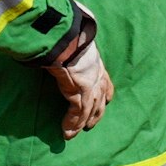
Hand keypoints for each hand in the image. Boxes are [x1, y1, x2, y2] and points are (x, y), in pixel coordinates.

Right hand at [45, 3, 113, 139]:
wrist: (66, 35)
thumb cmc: (67, 30)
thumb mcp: (73, 34)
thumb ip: (70, 39)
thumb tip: (58, 32)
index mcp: (95, 60)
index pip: (104, 79)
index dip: (105, 90)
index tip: (107, 99)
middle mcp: (96, 73)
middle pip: (101, 98)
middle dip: (97, 112)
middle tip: (91, 124)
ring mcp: (90, 84)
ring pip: (89, 110)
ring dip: (82, 123)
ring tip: (74, 134)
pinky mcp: (80, 93)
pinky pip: (77, 114)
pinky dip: (71, 124)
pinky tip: (66, 133)